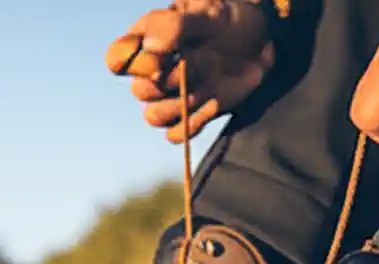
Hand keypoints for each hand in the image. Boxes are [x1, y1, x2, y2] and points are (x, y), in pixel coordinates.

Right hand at [106, 0, 275, 142]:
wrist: (261, 41)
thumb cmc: (230, 21)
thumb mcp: (209, 14)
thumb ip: (176, 26)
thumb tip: (150, 49)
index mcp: (148, 40)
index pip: (118, 59)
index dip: (134, 64)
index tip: (164, 57)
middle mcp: (154, 70)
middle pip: (140, 91)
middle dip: (170, 84)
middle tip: (201, 64)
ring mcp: (172, 95)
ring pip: (153, 116)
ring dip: (179, 107)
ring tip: (206, 89)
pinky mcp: (190, 115)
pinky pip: (175, 134)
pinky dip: (192, 125)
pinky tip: (212, 105)